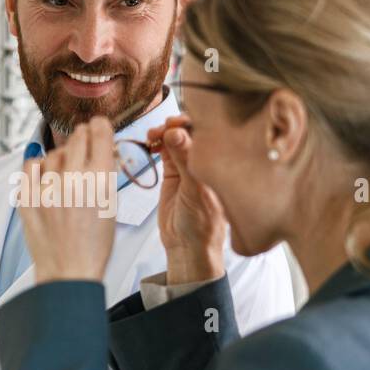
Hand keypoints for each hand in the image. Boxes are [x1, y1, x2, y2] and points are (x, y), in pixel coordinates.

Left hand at [18, 115, 117, 283]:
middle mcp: (73, 181)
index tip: (98, 126)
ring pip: (53, 153)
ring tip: (64, 174)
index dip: (100, 126)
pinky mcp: (27, 197)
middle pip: (77, 137)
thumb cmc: (93, 246)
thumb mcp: (110, 207)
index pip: (100, 133)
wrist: (68, 273)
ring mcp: (47, 189)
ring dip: (60, 157)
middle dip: (82, 137)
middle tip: (82, 144)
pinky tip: (45, 178)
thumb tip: (100, 149)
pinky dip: (38, 167)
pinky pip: (30, 166)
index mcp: (100, 183)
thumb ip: (105, 175)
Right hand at [147, 115, 226, 283]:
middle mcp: (204, 162)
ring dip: (163, 133)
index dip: (191, 123)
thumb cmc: (201, 224)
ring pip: (175, 140)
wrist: (187, 247)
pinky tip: (151, 143)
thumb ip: (184, 159)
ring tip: (153, 136)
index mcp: (218, 163)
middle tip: (162, 129)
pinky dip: (157, 144)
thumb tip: (176, 132)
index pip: (208, 133)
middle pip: (190, 132)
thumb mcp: (194, 189)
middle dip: (175, 125)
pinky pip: (165, 152)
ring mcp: (188, 167)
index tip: (176, 122)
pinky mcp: (173, 175)